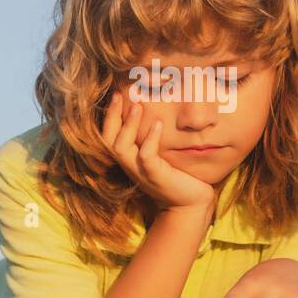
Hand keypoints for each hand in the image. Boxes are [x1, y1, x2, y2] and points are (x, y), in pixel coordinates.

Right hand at [100, 91, 215, 212]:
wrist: (190, 203)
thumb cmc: (177, 176)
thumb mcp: (160, 155)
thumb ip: (152, 140)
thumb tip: (157, 113)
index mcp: (128, 160)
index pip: (108, 136)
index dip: (109, 116)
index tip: (116, 95)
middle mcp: (130, 166)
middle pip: (108, 140)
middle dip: (111, 117)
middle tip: (119, 94)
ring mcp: (140, 172)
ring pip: (121, 148)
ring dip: (128, 125)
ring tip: (137, 106)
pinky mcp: (155, 177)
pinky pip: (146, 157)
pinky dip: (150, 140)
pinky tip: (158, 124)